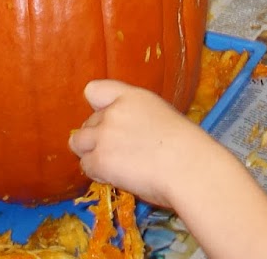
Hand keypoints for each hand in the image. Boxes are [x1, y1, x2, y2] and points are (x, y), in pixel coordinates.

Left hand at [69, 80, 215, 207]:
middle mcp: (113, 112)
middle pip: (87, 123)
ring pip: (78, 143)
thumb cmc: (186, 146)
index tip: (108, 120)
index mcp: (131, 96)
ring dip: (91, 154)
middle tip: (119, 152)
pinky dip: (97, 173)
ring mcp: (104, 135)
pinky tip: (117, 177)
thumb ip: (137, 118)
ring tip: (113, 165)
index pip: (94, 90)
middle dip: (97, 137)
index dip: (97, 107)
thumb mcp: (160, 115)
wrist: (188, 165)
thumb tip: (127, 136)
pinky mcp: (99, 159)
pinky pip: (86, 166)